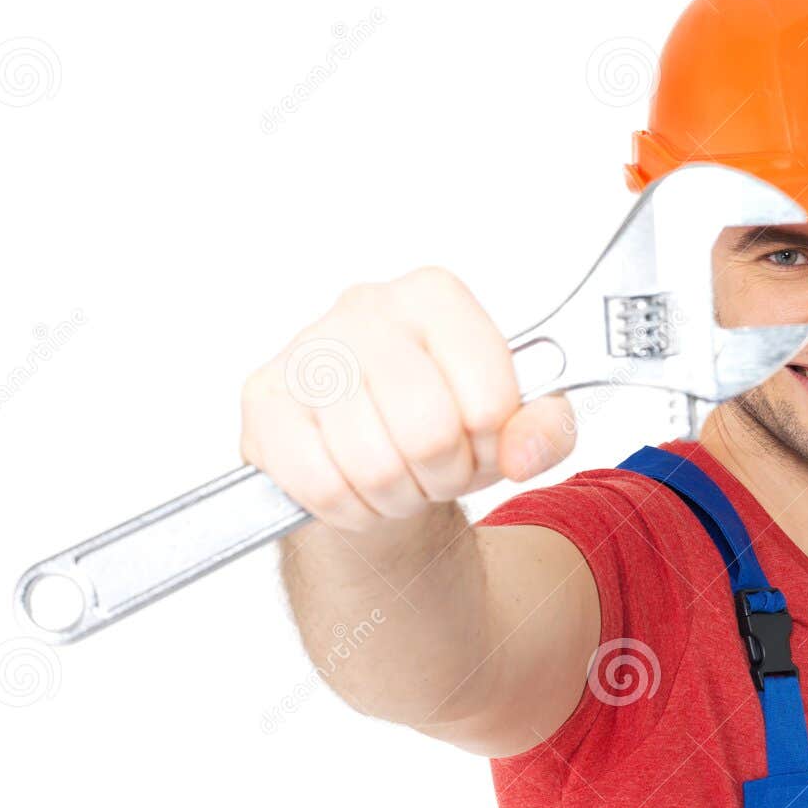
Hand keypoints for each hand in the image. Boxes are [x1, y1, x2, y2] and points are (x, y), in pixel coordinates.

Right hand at [240, 266, 573, 531]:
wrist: (371, 453)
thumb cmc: (445, 426)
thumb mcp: (515, 425)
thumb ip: (545, 431)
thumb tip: (523, 454)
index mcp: (436, 297)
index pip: (489, 398)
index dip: (493, 444)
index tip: (480, 441)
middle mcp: (367, 306)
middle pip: (428, 431)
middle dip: (443, 474)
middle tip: (437, 470)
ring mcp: (307, 349)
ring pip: (373, 465)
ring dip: (397, 497)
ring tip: (399, 477)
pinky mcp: (263, 399)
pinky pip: (320, 485)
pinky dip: (350, 510)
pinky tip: (356, 489)